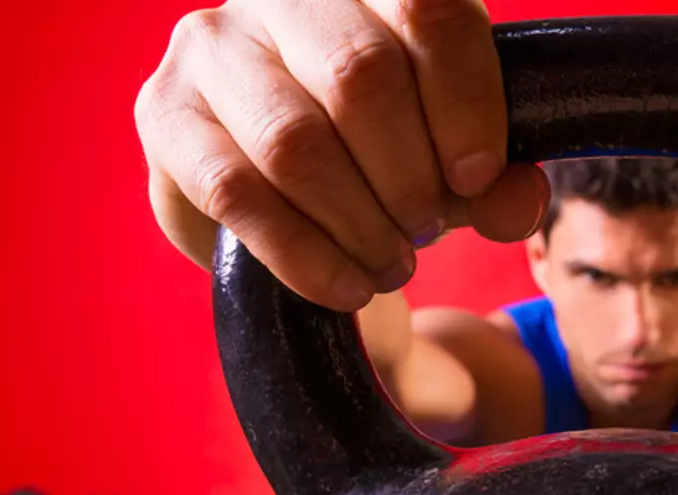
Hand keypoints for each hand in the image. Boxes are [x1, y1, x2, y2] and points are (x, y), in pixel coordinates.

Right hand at [135, 0, 546, 311]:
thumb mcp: (455, 162)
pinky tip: (345, 284)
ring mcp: (213, 45)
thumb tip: (514, 200)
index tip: (478, 177)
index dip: (465, 102)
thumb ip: (495, 181)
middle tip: (427, 228)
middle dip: (409, 176)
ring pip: (294, 140)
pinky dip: (302, 253)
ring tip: (391, 263)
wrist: (296, 193)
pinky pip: (235, 191)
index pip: (429, 11)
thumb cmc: (389, 156)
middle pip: (359, 75)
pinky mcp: (163, 113)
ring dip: (358, 222)